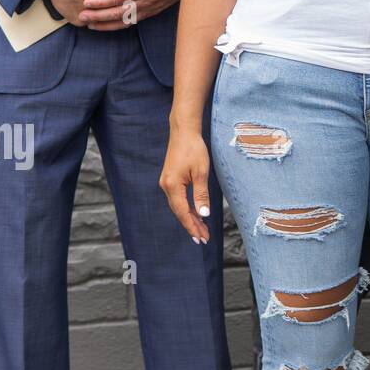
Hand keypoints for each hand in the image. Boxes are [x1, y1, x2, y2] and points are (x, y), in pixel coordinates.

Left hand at [79, 0, 186, 29]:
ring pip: (124, 21)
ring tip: (90, 25)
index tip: (88, 2)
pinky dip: (118, 26)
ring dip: (106, 25)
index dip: (101, 1)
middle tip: (82, 16)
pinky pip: (132, 22)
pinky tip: (108, 26)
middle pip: (118, 12)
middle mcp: (145, 1)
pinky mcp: (150, 12)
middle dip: (98, 16)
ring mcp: (148, 8)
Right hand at [158, 127, 212, 242]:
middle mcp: (166, 186)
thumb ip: (201, 195)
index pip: (183, 212)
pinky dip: (187, 207)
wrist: (183, 132)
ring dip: (190, 217)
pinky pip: (178, 198)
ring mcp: (167, 183)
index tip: (201, 238)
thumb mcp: (201, 172)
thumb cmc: (194, 149)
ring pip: (179, 206)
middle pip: (179, 212)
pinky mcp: (170, 179)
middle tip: (203, 238)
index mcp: (172, 186)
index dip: (192, 226)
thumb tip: (204, 214)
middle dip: (191, 225)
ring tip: (202, 229)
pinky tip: (196, 213)